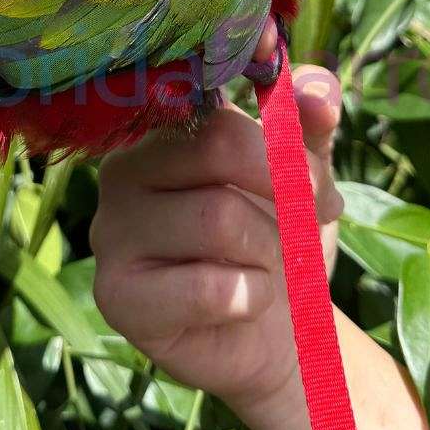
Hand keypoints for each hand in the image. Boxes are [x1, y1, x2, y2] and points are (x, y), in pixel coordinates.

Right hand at [90, 20, 341, 413]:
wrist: (277, 335)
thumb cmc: (282, 240)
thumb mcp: (309, 175)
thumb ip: (311, 126)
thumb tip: (320, 94)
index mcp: (163, 130)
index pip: (215, 100)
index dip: (273, 126)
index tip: (307, 150)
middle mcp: (123, 171)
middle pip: (216, 146)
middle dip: (287, 185)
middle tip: (314, 215)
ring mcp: (109, 232)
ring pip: (218, 217)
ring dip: (271, 248)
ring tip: (270, 264)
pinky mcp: (116, 295)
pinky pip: (208, 287)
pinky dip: (251, 296)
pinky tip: (244, 301)